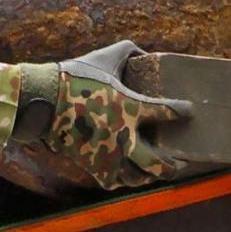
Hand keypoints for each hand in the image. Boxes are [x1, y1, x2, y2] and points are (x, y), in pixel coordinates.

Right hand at [0, 41, 193, 193]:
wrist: (42, 101)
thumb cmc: (74, 77)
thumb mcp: (104, 57)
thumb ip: (127, 51)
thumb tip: (143, 52)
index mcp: (131, 107)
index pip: (167, 112)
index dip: (182, 112)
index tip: (188, 112)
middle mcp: (123, 136)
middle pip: (157, 163)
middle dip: (173, 166)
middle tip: (181, 164)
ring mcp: (107, 153)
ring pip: (137, 177)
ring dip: (150, 177)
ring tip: (156, 174)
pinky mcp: (91, 163)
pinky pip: (112, 181)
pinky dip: (123, 180)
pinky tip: (128, 177)